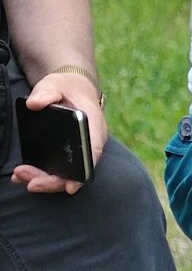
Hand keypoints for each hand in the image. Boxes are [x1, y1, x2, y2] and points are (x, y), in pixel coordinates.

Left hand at [12, 71, 103, 194]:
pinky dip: (40, 176)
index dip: (84, 171)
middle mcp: (90, 143)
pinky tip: (21, 175)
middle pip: (77, 171)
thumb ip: (47, 92)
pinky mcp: (68, 154)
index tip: (71, 186)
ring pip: (66, 174)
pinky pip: (59, 171)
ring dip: (43, 180)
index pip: (93, 152)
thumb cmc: (66, 87)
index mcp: (94, 126)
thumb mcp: (55, 84)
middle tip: (28, 181)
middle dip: (53, 181)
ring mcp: (79, 150)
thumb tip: (34, 103)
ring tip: (19, 175)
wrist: (71, 89)